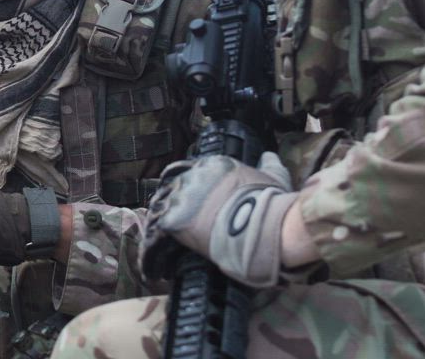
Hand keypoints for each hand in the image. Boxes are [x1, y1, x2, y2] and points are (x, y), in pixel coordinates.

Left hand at [141, 152, 296, 287]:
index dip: (185, 192)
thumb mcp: (273, 178)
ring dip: (158, 232)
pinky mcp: (173, 221)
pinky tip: (154, 270)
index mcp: (211, 165)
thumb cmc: (272, 204)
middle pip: (169, 193)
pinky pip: (155, 238)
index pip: (187, 174)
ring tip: (161, 255)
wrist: (267, 224)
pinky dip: (151, 255)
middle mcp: (190, 177)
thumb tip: (269, 154)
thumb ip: (268, 165)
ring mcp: (179, 198)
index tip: (190, 207)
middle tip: (174, 233)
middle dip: (169, 211)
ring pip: (159, 214)